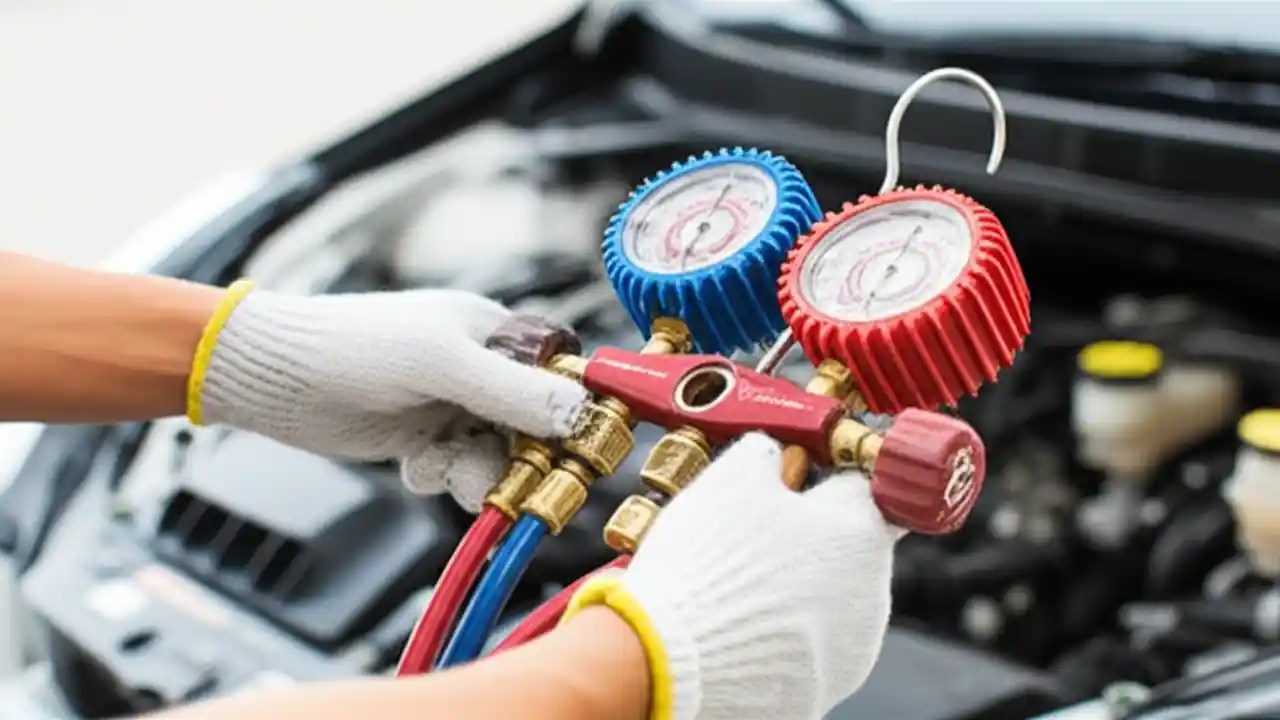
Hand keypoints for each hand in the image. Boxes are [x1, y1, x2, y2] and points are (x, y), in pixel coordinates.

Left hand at [191, 284, 588, 509]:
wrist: (275, 377)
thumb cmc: (352, 346)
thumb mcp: (441, 363)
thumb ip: (512, 390)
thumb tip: (578, 411)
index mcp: (492, 334)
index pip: (557, 375)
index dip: (568, 413)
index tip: (572, 449)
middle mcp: (479, 368)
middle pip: (534, 425)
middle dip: (522, 456)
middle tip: (507, 476)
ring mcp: (451, 404)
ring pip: (498, 454)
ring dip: (479, 472)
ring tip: (446, 469)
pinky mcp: (424, 437)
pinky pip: (460, 468)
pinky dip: (444, 475)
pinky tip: (418, 466)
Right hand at [564, 433, 901, 719]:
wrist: (667, 658)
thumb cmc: (706, 561)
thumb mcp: (731, 477)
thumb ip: (767, 452)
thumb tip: (773, 451)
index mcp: (861, 533)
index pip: (863, 488)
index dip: (821, 480)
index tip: (794, 483)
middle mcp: (873, 596)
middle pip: (847, 552)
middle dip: (806, 542)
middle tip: (750, 539)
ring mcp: (850, 652)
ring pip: (828, 605)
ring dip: (794, 592)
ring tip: (734, 590)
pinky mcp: (821, 693)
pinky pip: (805, 652)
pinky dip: (778, 640)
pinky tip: (734, 629)